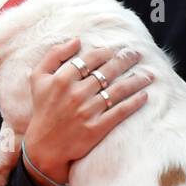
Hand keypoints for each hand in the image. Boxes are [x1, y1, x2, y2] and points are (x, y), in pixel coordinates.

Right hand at [22, 38, 152, 182]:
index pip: (91, 59)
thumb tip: (76, 40)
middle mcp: (76, 94)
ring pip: (118, 90)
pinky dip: (134, 102)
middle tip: (137, 55)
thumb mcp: (38, 78)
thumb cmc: (42, 108)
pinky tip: (144, 95)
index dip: (106, 53)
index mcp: (62, 80)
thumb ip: (53, 55)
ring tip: (148, 75)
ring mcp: (88, 111)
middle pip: (107, 72)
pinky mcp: (97, 128)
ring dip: (136, 80)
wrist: (44, 145)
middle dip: (125, 61)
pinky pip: (120, 111)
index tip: (114, 51)